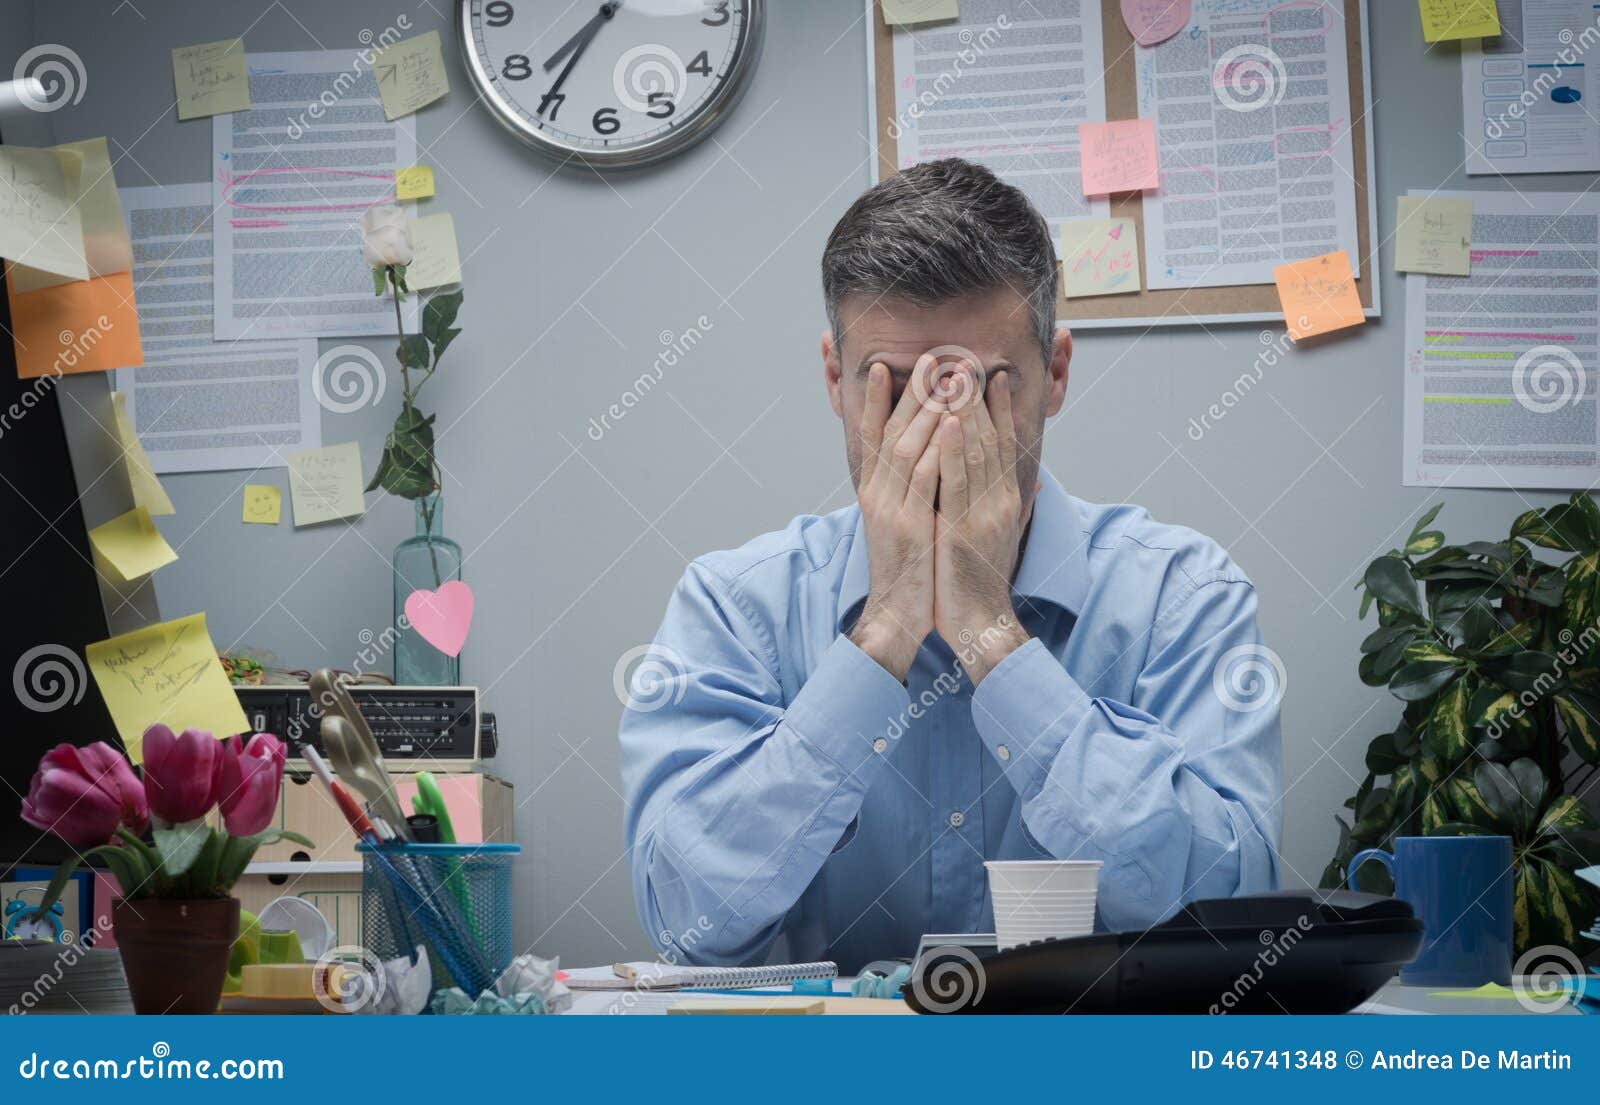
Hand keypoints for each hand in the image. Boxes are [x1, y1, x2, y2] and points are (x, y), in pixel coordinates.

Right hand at [849, 358, 944, 680]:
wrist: (898, 617)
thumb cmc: (909, 573)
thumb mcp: (902, 526)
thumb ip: (909, 494)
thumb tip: (925, 465)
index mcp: (873, 495)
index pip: (870, 437)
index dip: (874, 402)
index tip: (883, 367)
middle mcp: (876, 496)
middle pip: (890, 432)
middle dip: (909, 393)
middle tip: (928, 358)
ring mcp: (890, 510)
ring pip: (906, 447)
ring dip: (925, 409)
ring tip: (943, 376)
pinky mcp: (909, 527)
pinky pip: (923, 479)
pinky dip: (935, 447)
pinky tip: (948, 422)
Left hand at [934, 370, 1036, 684]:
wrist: (979, 625)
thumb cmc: (980, 583)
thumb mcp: (997, 536)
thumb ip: (1010, 504)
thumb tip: (1032, 478)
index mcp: (1005, 501)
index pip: (1003, 444)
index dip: (1000, 408)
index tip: (994, 374)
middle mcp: (999, 501)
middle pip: (992, 438)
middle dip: (980, 397)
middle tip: (972, 358)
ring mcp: (984, 515)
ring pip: (978, 452)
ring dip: (968, 409)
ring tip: (959, 373)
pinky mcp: (964, 531)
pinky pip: (958, 483)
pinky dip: (955, 449)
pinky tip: (952, 421)